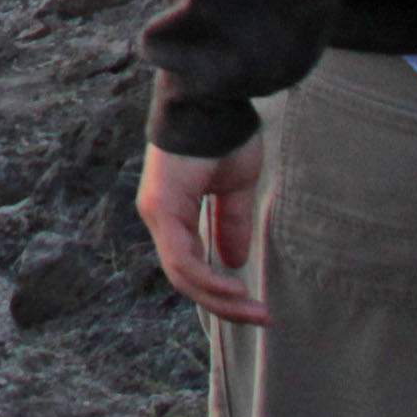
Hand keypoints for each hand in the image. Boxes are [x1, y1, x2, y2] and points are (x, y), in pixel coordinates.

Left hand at [140, 142, 268, 325]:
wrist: (212, 99)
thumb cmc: (223, 133)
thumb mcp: (233, 186)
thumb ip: (229, 222)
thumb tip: (234, 260)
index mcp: (173, 210)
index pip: (190, 264)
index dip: (220, 289)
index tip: (254, 304)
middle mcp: (158, 215)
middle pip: (185, 277)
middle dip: (224, 302)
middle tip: (260, 317)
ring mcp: (156, 212)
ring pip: (182, 274)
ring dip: (220, 297)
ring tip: (253, 310)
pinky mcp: (161, 207)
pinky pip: (181, 259)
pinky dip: (207, 280)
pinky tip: (234, 289)